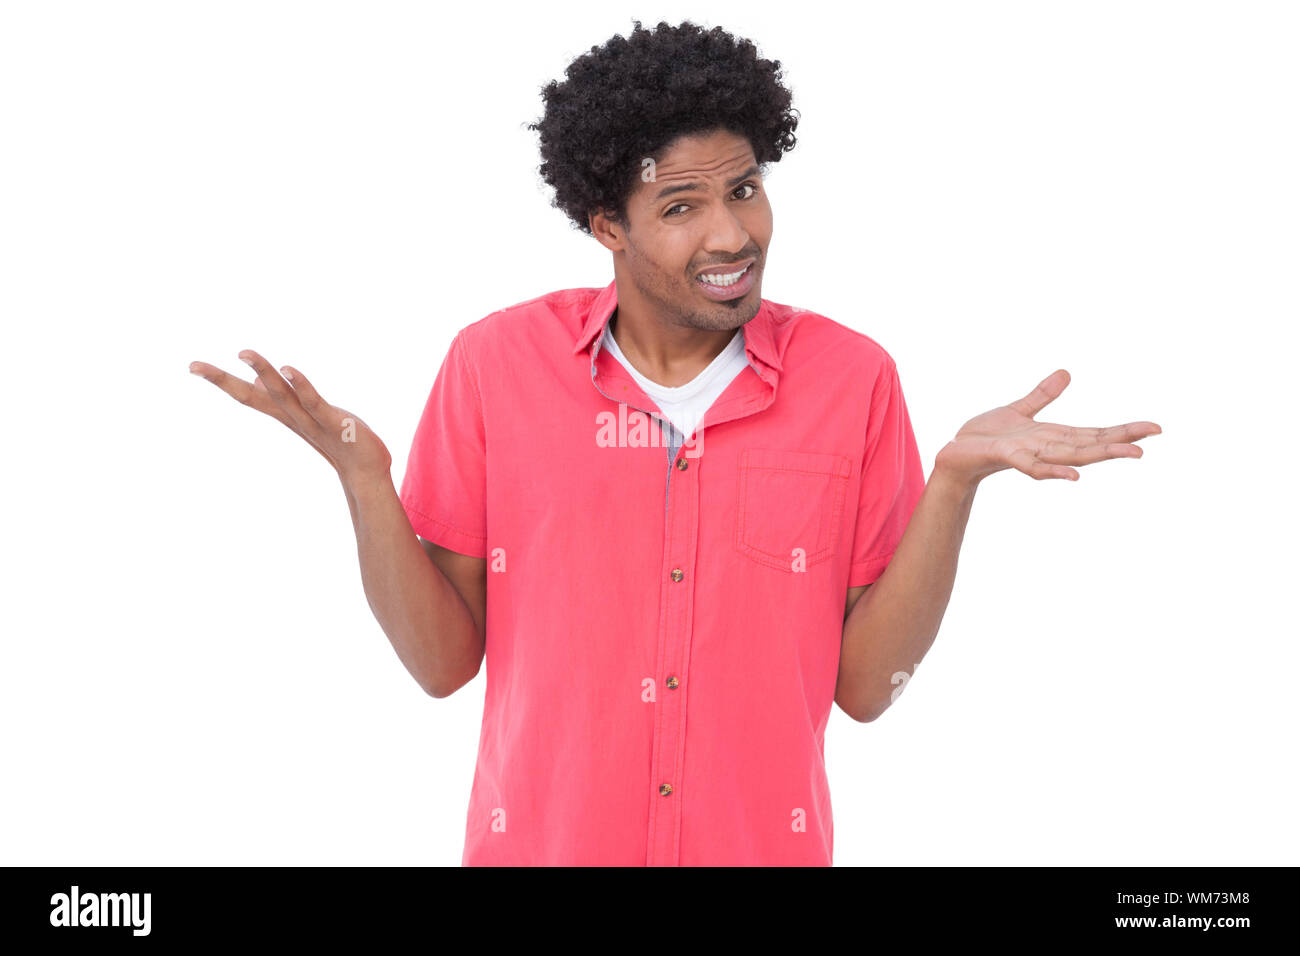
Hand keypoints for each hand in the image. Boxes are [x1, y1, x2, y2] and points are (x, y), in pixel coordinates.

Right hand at [189, 349, 392, 484]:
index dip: (221, 380)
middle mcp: (291, 418)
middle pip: (252, 397)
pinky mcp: (334, 423)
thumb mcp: (306, 415)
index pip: (247, 394)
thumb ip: (282, 399)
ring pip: (281, 396)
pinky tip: (289, 368)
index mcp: (285, 414)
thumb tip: (257, 383)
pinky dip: (301, 385)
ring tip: (244, 352)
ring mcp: (311, 421)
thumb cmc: (337, 440)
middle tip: (194, 365)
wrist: (366, 471)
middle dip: (223, 380)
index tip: (192, 365)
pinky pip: (314, 402)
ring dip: (263, 372)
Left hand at [934, 369, 1161, 488]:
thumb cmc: (985, 437)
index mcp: (1053, 436)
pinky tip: (1075, 475)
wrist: (954, 454)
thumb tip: (1067, 373)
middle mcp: (1046, 448)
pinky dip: (1053, 471)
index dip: (1124, 430)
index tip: (1155, 427)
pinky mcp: (1006, 457)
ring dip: (1100, 455)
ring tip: (1132, 453)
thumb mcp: (1017, 411)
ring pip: (1070, 456)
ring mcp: (1029, 455)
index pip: (1095, 433)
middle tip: (1154, 436)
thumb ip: (1042, 396)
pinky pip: (1033, 466)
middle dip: (1122, 440)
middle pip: (1091, 445)